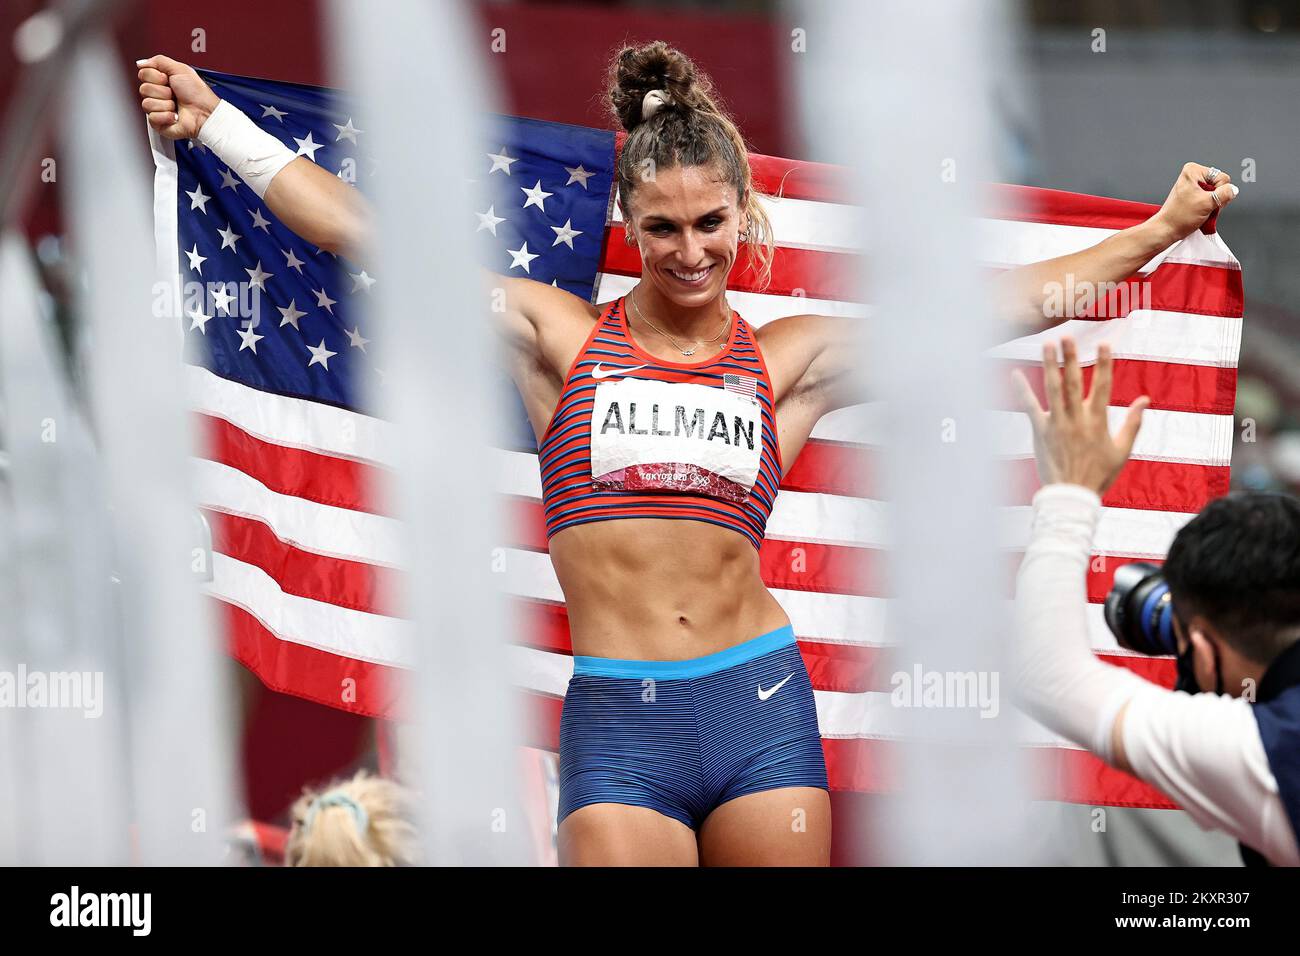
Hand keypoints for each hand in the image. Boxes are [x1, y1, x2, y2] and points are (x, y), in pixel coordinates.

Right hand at [136, 54, 219, 140]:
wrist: (205, 113)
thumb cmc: (198, 94)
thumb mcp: (180, 69)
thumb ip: (159, 61)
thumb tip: (141, 62)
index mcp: (161, 81)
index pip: (143, 75)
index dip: (156, 76)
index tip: (168, 79)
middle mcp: (158, 95)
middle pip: (144, 89)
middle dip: (162, 91)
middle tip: (174, 94)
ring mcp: (158, 109)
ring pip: (147, 104)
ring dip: (166, 104)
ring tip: (176, 105)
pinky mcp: (159, 123)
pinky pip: (152, 118)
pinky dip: (166, 116)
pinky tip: (175, 116)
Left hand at [1011, 337, 1148, 495]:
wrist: (1072, 496)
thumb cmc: (1099, 475)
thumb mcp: (1122, 450)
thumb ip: (1134, 423)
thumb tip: (1145, 400)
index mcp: (1098, 421)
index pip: (1103, 386)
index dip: (1104, 364)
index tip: (1105, 343)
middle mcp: (1076, 419)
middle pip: (1073, 382)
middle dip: (1070, 358)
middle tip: (1067, 335)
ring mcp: (1056, 424)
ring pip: (1052, 390)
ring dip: (1048, 365)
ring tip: (1046, 344)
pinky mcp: (1039, 432)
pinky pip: (1029, 407)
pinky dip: (1022, 390)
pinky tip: (1014, 374)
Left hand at [1151, 162, 1237, 243]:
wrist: (1167, 230)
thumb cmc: (1179, 217)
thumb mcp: (1207, 203)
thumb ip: (1225, 194)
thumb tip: (1234, 189)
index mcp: (1193, 171)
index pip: (1222, 178)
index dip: (1219, 192)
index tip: (1208, 201)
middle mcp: (1192, 175)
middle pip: (1219, 185)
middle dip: (1216, 199)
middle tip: (1205, 207)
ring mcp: (1193, 185)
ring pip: (1216, 193)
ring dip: (1213, 204)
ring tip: (1201, 211)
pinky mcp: (1193, 195)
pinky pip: (1210, 199)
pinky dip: (1209, 207)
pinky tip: (1201, 213)